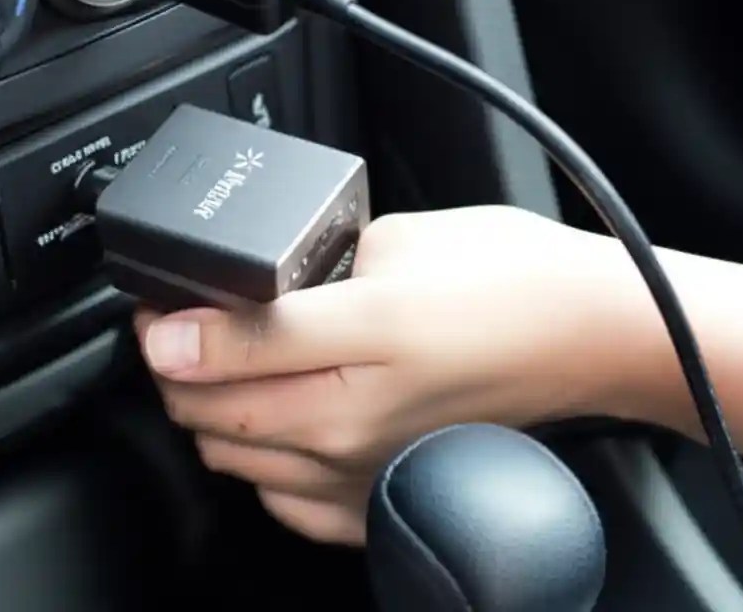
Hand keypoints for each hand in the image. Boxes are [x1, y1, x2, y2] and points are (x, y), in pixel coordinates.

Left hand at [134, 205, 656, 544]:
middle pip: (204, 413)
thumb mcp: (398, 239)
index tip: (157, 304)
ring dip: (212, 416)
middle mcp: (352, 420)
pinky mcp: (379, 500)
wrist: (585, 334)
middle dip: (175, 369)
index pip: (213, 346)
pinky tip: (279, 426)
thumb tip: (236, 294)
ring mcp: (364, 471)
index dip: (163, 322)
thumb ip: (306, 270)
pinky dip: (259, 467)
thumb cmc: (511, 278)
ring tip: (229, 371)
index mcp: (356, 338)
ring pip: (232, 460)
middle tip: (185, 330)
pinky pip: (280, 504)